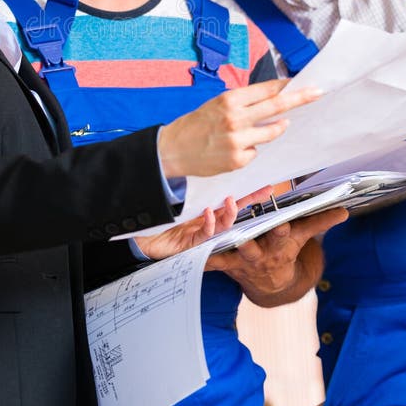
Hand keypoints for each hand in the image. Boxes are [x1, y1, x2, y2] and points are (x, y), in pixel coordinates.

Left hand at [135, 190, 271, 259]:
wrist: (140, 236)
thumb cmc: (158, 217)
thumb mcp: (176, 198)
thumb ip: (191, 187)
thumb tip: (204, 163)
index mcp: (206, 209)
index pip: (231, 197)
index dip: (247, 191)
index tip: (263, 182)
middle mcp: (207, 220)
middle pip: (234, 210)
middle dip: (251, 201)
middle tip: (265, 191)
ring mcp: (200, 232)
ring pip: (223, 224)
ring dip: (229, 213)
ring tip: (232, 200)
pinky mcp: (191, 243)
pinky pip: (204, 234)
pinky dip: (208, 223)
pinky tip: (208, 213)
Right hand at [158, 79, 321, 179]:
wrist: (173, 150)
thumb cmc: (196, 124)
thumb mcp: (216, 104)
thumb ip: (243, 102)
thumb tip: (272, 96)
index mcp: (229, 100)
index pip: (265, 90)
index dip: (285, 85)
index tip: (300, 81)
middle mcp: (235, 118)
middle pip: (277, 106)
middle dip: (300, 98)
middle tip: (317, 92)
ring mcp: (238, 141)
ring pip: (272, 132)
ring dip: (276, 128)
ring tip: (268, 126)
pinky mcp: (238, 160)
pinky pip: (256, 151)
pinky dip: (250, 148)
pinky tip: (233, 147)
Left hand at [206, 208, 347, 305]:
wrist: (273, 285)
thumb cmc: (286, 251)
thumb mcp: (303, 238)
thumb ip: (320, 222)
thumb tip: (344, 210)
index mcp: (280, 244)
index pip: (282, 233)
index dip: (281, 227)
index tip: (279, 218)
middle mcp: (261, 252)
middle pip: (253, 242)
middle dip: (246, 233)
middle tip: (236, 220)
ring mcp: (243, 260)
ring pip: (230, 248)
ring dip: (219, 238)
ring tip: (208, 224)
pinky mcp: (228, 264)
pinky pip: (213, 259)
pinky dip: (201, 256)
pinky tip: (186, 250)